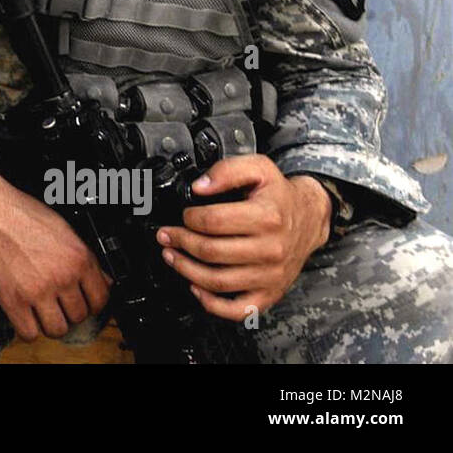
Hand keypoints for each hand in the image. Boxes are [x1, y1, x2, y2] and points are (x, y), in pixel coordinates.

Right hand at [0, 157, 110, 341]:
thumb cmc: (22, 214)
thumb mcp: (64, 229)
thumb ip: (85, 258)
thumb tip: (103, 280)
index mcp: (78, 258)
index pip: (101, 299)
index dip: (93, 303)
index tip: (85, 303)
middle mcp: (62, 276)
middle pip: (79, 316)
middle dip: (70, 312)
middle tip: (60, 304)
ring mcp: (37, 291)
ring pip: (57, 330)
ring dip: (51, 323)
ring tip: (43, 312)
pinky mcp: (13, 300)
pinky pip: (29, 333)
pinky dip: (28, 329)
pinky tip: (26, 315)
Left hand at [156, 154, 331, 320]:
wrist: (309, 218)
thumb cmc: (279, 196)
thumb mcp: (258, 168)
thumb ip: (226, 171)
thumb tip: (199, 186)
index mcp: (267, 217)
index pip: (213, 222)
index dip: (189, 218)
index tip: (183, 215)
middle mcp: (271, 249)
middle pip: (211, 252)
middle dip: (180, 243)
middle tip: (167, 236)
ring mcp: (271, 275)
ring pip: (218, 281)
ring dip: (186, 270)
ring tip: (172, 257)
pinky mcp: (270, 293)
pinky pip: (238, 309)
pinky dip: (212, 304)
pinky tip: (196, 288)